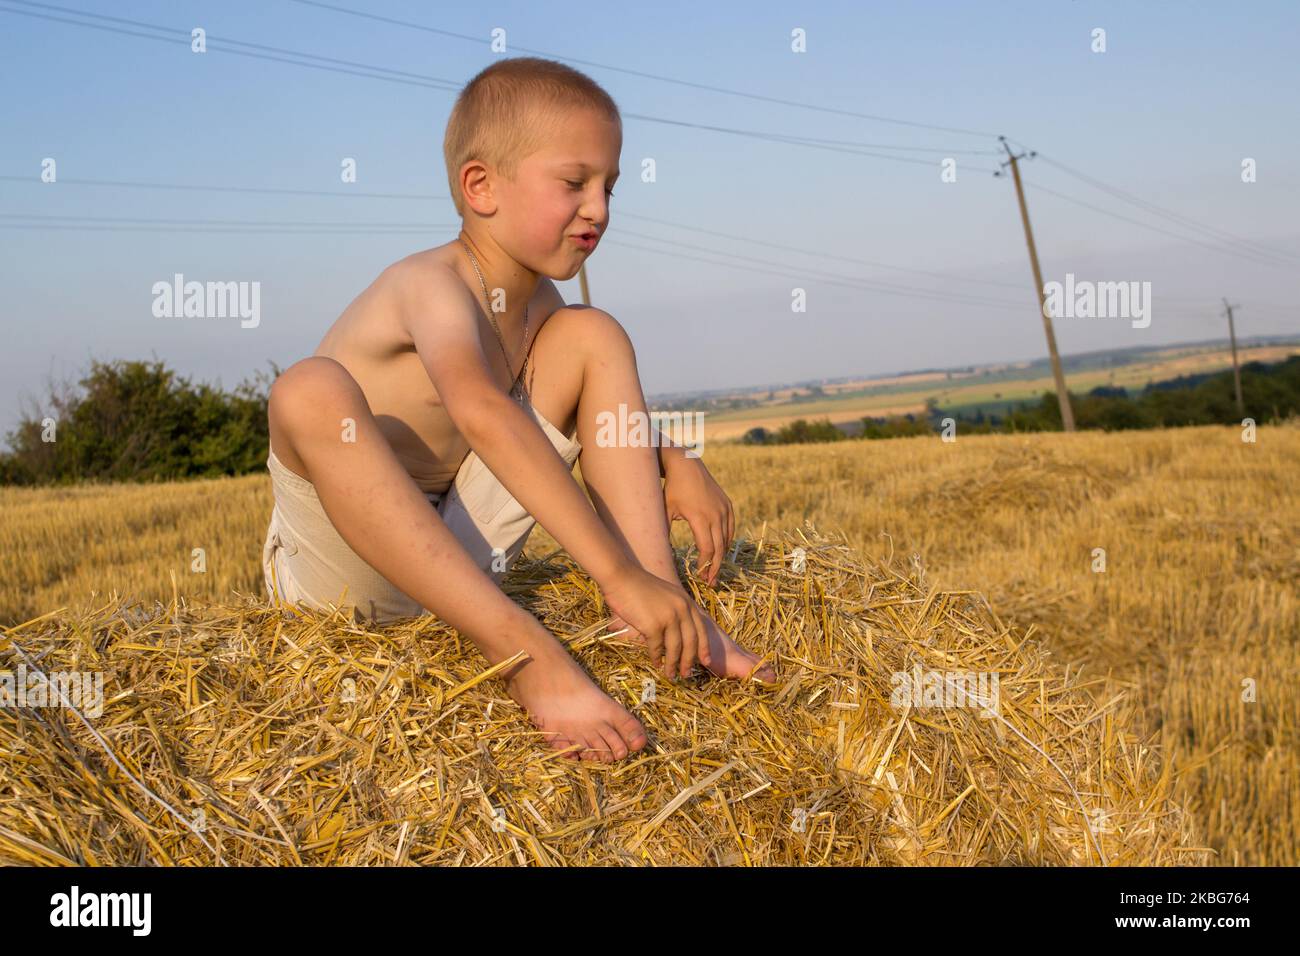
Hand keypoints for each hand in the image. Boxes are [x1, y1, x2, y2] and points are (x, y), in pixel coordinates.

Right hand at [601, 564, 711, 678]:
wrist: (621, 576)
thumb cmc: (638, 586)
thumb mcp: (666, 594)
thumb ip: (674, 611)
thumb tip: (678, 636)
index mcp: (686, 602)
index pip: (701, 629)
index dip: (704, 648)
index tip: (706, 662)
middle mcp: (681, 610)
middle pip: (690, 642)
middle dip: (689, 661)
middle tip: (687, 675)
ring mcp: (668, 618)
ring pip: (675, 648)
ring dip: (673, 664)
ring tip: (671, 675)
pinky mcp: (653, 626)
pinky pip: (657, 648)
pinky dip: (656, 658)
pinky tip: (655, 664)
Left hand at [663, 456, 733, 585]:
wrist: (685, 465)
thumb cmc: (671, 490)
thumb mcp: (665, 511)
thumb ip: (663, 534)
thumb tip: (658, 555)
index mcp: (700, 518)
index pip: (707, 549)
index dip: (705, 565)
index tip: (700, 577)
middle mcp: (716, 514)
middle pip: (719, 548)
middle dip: (715, 567)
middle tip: (711, 582)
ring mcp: (724, 509)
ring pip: (727, 539)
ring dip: (721, 556)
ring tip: (714, 569)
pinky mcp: (727, 504)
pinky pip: (730, 528)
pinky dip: (726, 541)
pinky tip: (720, 550)